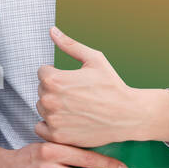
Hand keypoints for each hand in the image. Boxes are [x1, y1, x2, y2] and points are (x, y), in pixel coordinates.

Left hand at [35, 27, 144, 147]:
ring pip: (42, 108)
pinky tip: (67, 121)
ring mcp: (52, 120)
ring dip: (53, 107)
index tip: (73, 80)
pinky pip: (40, 128)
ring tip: (76, 107)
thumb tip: (52, 30)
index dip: (58, 74)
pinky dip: (50, 125)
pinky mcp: (57, 136)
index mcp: (54, 79)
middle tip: (77, 95)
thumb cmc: (112, 86)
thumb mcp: (94, 60)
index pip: (42, 72)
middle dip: (55, 90)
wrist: (128, 115)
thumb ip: (69, 45)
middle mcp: (49, 100)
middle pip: (41, 90)